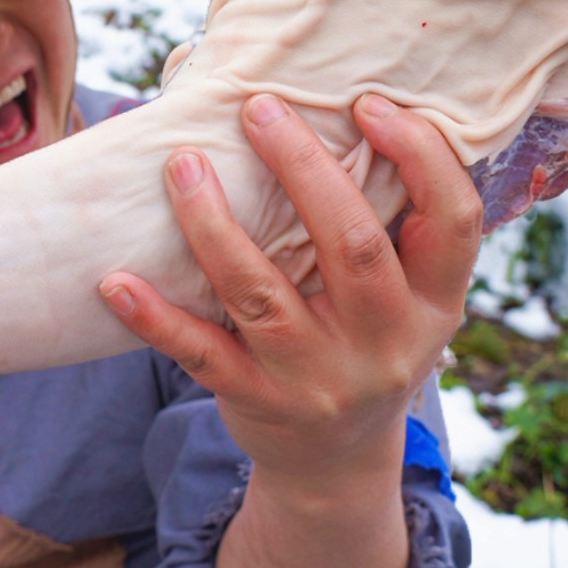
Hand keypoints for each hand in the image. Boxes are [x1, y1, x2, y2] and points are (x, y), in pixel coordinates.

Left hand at [100, 92, 481, 491]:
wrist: (336, 464)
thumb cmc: (364, 344)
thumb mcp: (405, 300)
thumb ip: (390, 227)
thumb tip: (336, 111)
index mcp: (435, 304)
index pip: (452, 222)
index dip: (419, 156)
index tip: (366, 104)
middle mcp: (384, 342)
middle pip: (354, 245)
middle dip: (304, 168)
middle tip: (258, 109)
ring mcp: (317, 377)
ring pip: (261, 292)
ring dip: (214, 224)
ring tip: (182, 165)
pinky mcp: (256, 401)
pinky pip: (198, 353)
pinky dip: (154, 317)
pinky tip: (116, 281)